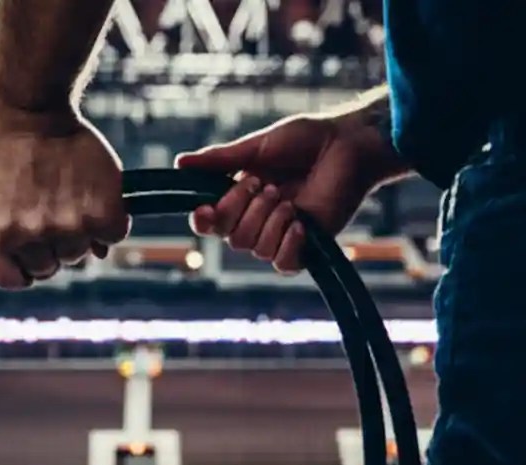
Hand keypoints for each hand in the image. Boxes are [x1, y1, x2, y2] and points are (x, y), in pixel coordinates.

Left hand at [0, 115, 129, 288]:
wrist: (29, 110)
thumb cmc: (7, 157)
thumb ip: (13, 242)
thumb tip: (52, 269)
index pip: (14, 280)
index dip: (23, 265)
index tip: (30, 249)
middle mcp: (28, 235)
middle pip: (50, 267)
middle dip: (51, 244)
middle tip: (50, 207)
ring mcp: (65, 225)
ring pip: (81, 253)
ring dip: (80, 231)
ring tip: (70, 195)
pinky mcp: (101, 211)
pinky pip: (114, 235)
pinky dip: (111, 221)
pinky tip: (98, 196)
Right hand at [175, 113, 402, 273]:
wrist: (346, 145)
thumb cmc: (305, 141)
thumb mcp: (256, 147)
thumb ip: (220, 161)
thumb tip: (179, 164)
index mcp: (240, 198)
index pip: (210, 223)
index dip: (204, 221)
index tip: (205, 209)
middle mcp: (258, 220)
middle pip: (231, 238)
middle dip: (244, 209)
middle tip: (266, 184)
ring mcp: (282, 235)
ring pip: (254, 249)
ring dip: (268, 220)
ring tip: (288, 198)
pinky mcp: (308, 246)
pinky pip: (283, 263)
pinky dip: (287, 244)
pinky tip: (299, 222)